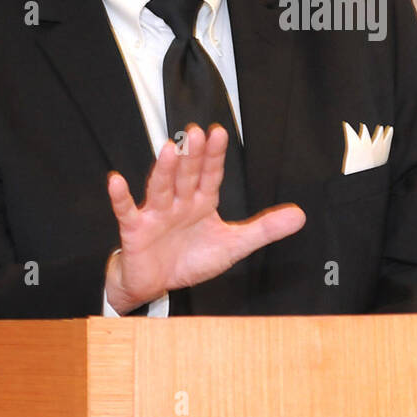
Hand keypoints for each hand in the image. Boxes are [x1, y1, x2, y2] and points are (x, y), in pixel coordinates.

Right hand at [104, 122, 305, 312]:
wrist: (156, 284)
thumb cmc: (191, 259)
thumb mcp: (233, 246)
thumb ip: (264, 229)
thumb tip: (300, 215)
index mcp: (202, 201)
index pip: (211, 174)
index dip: (215, 155)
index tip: (219, 132)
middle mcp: (179, 202)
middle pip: (187, 175)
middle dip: (193, 156)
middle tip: (197, 133)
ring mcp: (156, 214)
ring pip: (161, 188)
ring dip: (164, 169)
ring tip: (169, 149)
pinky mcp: (135, 230)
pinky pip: (127, 211)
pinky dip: (121, 197)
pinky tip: (117, 181)